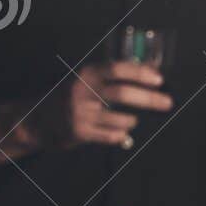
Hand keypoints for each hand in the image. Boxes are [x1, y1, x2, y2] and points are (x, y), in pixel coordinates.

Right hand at [38, 60, 171, 147]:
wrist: (38, 119)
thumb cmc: (69, 97)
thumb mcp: (86, 80)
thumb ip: (112, 76)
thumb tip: (149, 70)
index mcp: (86, 74)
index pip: (117, 69)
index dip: (140, 73)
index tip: (159, 80)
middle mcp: (82, 92)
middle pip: (122, 94)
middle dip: (149, 99)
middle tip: (167, 103)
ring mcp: (80, 114)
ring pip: (120, 118)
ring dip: (133, 120)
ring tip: (132, 120)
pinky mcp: (79, 133)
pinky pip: (111, 135)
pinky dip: (121, 134)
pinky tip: (120, 131)